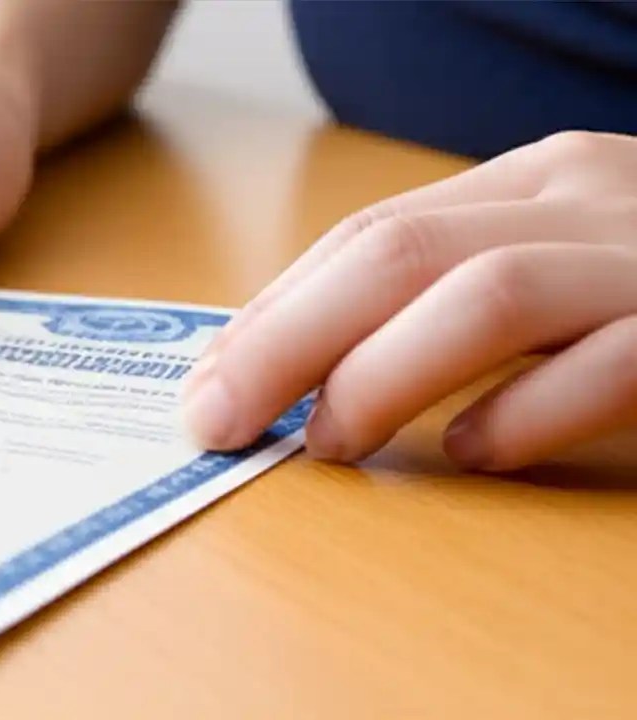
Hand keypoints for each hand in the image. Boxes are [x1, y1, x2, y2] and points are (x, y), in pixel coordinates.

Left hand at [182, 131, 636, 471]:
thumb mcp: (554, 262)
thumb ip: (447, 293)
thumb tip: (298, 364)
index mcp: (532, 183)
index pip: (365, 236)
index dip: (273, 312)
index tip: (208, 381)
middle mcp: (584, 200)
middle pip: (393, 257)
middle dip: (281, 344)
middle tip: (213, 422)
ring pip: (485, 297)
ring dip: (380, 380)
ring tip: (327, 445)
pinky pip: (611, 364)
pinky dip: (528, 414)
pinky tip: (476, 455)